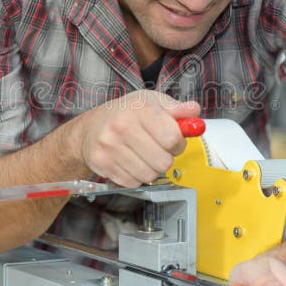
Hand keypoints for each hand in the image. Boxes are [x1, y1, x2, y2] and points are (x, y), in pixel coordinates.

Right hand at [76, 90, 199, 186]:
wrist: (90, 127)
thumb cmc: (126, 113)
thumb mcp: (152, 102)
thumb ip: (177, 109)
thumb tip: (194, 111)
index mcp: (139, 108)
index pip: (172, 138)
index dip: (178, 144)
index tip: (173, 141)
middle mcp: (122, 125)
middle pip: (163, 161)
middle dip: (166, 158)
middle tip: (158, 149)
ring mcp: (109, 146)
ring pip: (149, 175)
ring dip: (151, 169)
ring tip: (143, 155)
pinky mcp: (102, 163)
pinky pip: (133, 183)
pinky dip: (136, 177)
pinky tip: (130, 162)